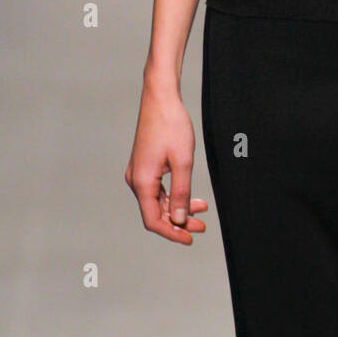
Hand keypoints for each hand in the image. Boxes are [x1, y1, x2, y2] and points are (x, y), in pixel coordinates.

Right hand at [125, 79, 207, 244]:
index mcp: (142, 181)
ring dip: (178, 208)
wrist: (161, 98)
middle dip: (178, 221)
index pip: (153, 220)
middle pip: (156, 212)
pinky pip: (158, 188)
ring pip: (158, 201)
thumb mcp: (183, 162)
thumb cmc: (171, 125)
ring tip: (201, 212)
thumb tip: (178, 220)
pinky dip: (174, 195)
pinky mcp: (145, 165)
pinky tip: (191, 197)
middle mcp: (136, 179)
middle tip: (201, 226)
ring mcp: (139, 172)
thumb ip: (181, 193)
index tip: (190, 238)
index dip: (172, 232)